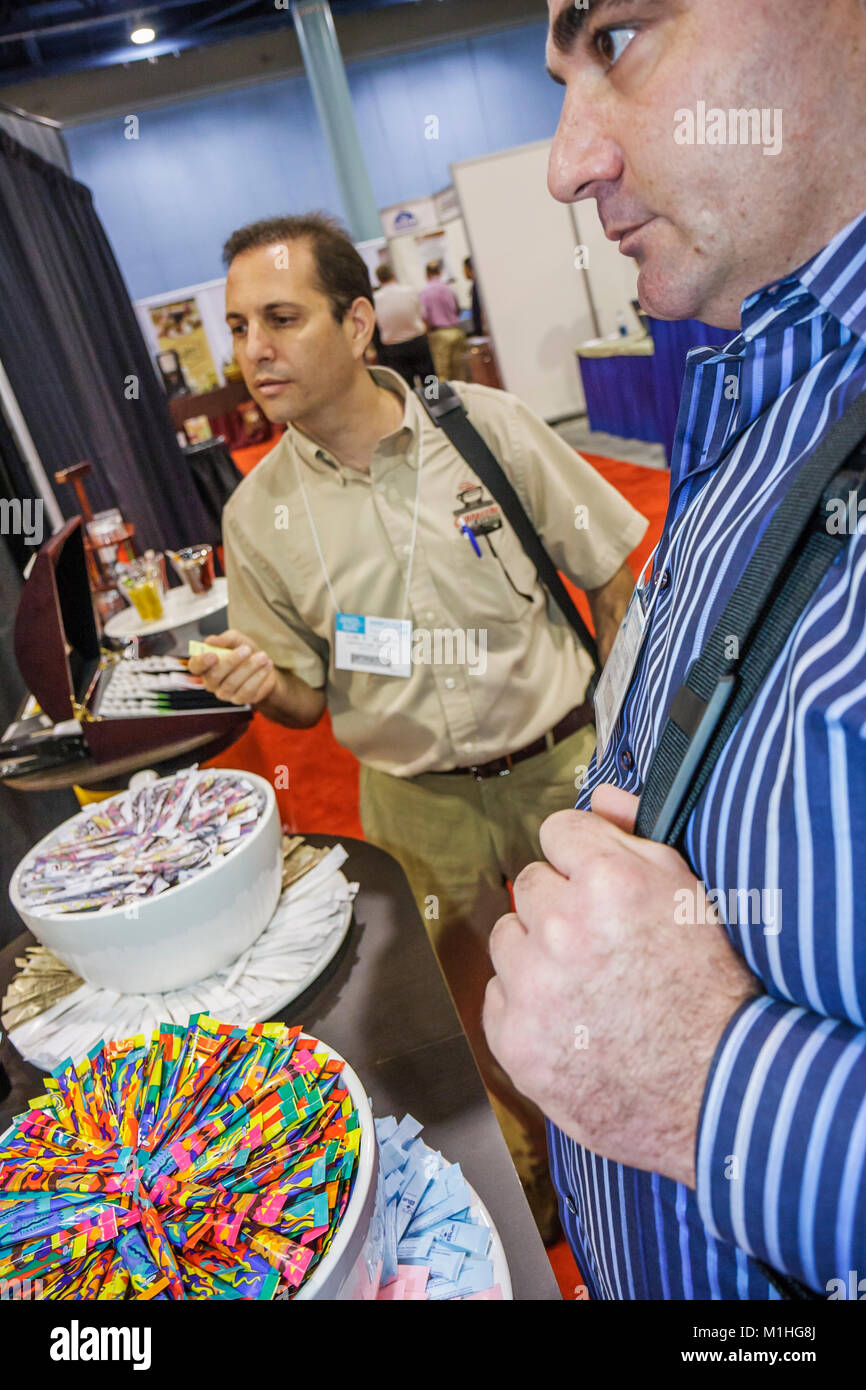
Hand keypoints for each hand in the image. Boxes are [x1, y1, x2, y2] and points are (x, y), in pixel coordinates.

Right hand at [188, 629, 276, 707]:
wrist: (264, 664)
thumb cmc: (245, 651)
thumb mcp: (236, 639)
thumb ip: (224, 639)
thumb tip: (210, 641)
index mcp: (206, 665)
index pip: (195, 666)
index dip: (201, 662)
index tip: (212, 655)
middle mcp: (211, 681)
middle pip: (214, 676)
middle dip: (231, 661)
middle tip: (247, 649)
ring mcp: (224, 693)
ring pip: (232, 683)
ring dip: (249, 668)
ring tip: (263, 656)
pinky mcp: (240, 700)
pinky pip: (247, 690)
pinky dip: (258, 677)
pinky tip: (267, 666)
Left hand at [482, 785, 760, 1187]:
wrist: (718, 1090)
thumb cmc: (711, 990)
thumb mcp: (690, 894)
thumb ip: (635, 838)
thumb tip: (599, 800)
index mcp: (607, 881)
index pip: (557, 831)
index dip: (582, 859)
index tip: (597, 885)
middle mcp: (561, 927)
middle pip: (529, 885)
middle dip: (559, 907)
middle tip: (601, 944)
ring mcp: (532, 986)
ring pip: (506, 939)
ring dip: (536, 954)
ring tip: (586, 985)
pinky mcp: (514, 1039)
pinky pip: (496, 997)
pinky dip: (525, 1007)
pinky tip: (570, 1021)